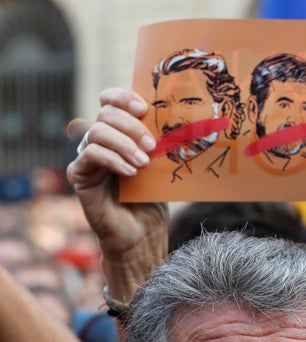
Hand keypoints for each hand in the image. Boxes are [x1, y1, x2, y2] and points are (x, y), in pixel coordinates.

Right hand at [67, 88, 166, 278]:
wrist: (142, 232)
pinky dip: (113, 160)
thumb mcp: (161, 163)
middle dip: (131, 125)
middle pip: (105, 113)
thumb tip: (178, 119)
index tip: (144, 107)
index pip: (110, 100)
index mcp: (118, 132)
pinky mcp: (79, 174)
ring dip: (124, 144)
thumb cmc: (153, 197)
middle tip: (152, 145)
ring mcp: (87, 157)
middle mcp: (99, 141)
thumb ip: (160, 141)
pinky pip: (90, 155)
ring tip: (145, 163)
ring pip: (97, 132)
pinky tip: (131, 172)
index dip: (123, 97)